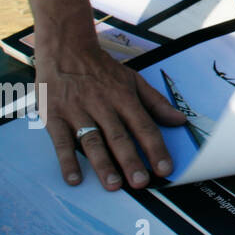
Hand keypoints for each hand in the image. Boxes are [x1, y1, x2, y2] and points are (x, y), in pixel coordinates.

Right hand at [37, 43, 185, 189]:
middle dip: (131, 160)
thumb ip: (156, 102)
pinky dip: (67, 161)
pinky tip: (74, 179)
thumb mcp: (133, 80)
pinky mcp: (54, 117)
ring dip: (102, 164)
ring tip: (113, 184)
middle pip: (119, 136)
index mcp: (124, 98)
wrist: (66, 49)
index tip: (165, 169)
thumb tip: (181, 120)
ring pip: (92, 140)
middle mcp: (103, 105)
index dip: (156, 148)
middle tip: (140, 183)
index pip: (144, 126)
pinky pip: (61, 141)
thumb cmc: (102, 69)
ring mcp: (77, 111)